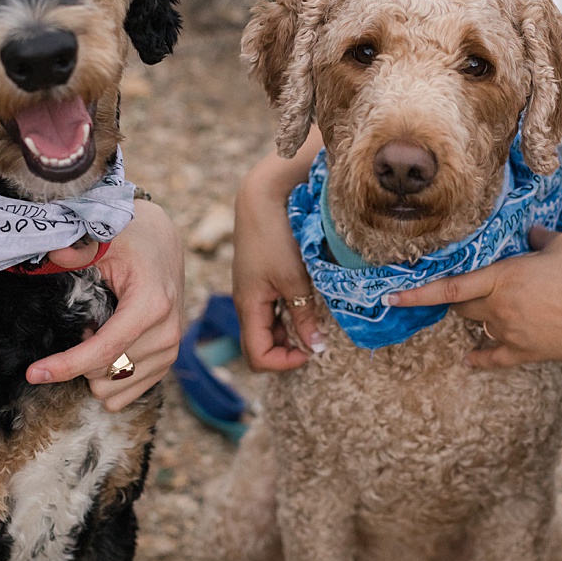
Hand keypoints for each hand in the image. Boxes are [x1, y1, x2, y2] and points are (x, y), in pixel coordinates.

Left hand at [25, 198, 184, 409]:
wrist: (162, 242)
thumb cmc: (132, 239)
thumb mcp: (105, 237)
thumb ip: (79, 248)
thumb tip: (57, 254)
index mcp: (152, 305)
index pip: (105, 350)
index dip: (66, 366)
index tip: (33, 373)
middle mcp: (167, 333)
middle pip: (104, 373)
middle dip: (79, 359)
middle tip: (82, 323)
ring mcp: (170, 350)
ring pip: (113, 388)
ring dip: (93, 369)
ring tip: (95, 333)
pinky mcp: (168, 360)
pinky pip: (127, 392)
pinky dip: (107, 378)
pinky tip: (104, 351)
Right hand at [233, 131, 325, 370]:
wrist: (262, 197)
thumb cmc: (277, 237)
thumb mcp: (295, 280)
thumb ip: (304, 316)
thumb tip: (315, 347)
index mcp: (248, 307)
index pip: (257, 356)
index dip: (283, 363)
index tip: (311, 353)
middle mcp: (246, 303)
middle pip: (259, 345)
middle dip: (287, 350)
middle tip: (315, 341)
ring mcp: (252, 290)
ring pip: (266, 327)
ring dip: (289, 332)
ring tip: (315, 321)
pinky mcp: (259, 278)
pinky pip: (270, 309)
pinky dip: (287, 315)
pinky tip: (306, 302)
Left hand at [388, 226, 561, 372]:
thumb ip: (538, 236)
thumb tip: (528, 233)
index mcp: (504, 277)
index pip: (449, 285)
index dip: (416, 292)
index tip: (390, 296)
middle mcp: (499, 308)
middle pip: (460, 304)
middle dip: (458, 295)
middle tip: (470, 284)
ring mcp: (509, 333)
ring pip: (477, 325)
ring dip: (477, 315)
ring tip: (493, 305)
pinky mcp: (523, 354)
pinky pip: (491, 357)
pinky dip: (479, 356)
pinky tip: (470, 357)